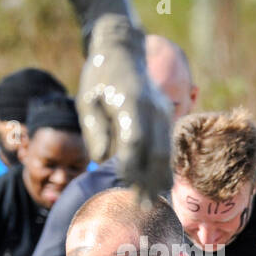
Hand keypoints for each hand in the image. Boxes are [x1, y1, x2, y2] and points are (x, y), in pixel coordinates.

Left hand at [78, 15, 173, 200]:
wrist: (123, 50)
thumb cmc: (99, 77)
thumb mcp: (86, 100)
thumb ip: (94, 130)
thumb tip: (102, 159)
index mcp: (131, 103)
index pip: (134, 142)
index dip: (130, 165)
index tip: (123, 184)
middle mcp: (154, 109)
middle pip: (157, 152)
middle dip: (150, 180)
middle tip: (143, 204)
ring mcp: (164, 113)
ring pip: (167, 153)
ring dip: (160, 178)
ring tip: (153, 200)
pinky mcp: (167, 118)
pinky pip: (168, 147)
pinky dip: (164, 167)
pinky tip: (159, 184)